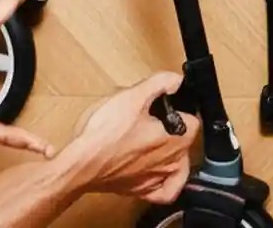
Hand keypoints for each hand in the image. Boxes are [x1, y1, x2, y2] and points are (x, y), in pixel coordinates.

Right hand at [56, 72, 199, 203]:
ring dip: (168, 152)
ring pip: (176, 164)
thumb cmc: (104, 134)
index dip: (178, 109)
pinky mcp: (141, 191)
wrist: (80, 164)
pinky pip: (164, 190)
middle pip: (184, 141)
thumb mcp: (133, 96)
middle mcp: (173, 161)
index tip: (164, 106)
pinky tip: (157, 172)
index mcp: (178, 138)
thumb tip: (176, 80)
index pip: (193, 120)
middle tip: (150, 120)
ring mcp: (158, 178)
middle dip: (172, 129)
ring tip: (154, 142)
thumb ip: (160, 83)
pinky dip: (164, 181)